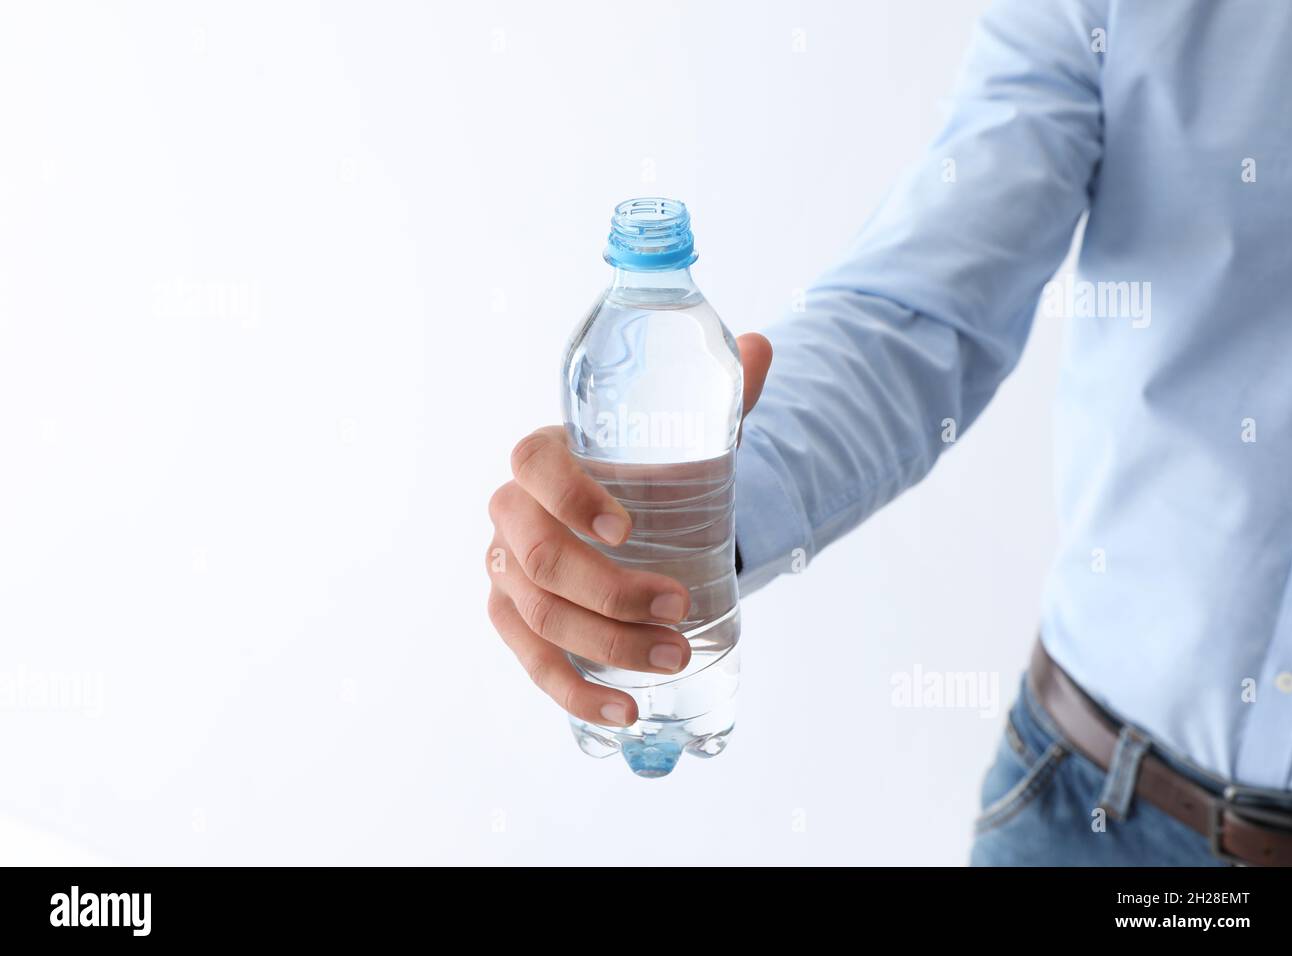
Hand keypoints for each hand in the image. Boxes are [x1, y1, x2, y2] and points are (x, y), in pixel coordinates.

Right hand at [485, 332, 772, 725]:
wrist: (618, 518)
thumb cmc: (645, 474)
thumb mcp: (681, 438)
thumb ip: (718, 395)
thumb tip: (761, 344)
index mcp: (540, 455)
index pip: (532, 467)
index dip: (570, 497)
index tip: (628, 528)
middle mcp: (509, 513)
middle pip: (541, 559)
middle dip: (612, 592)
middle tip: (677, 609)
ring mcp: (504, 572)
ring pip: (538, 617)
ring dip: (606, 646)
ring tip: (672, 659)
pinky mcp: (512, 620)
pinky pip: (531, 663)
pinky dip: (574, 693)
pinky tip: (624, 713)